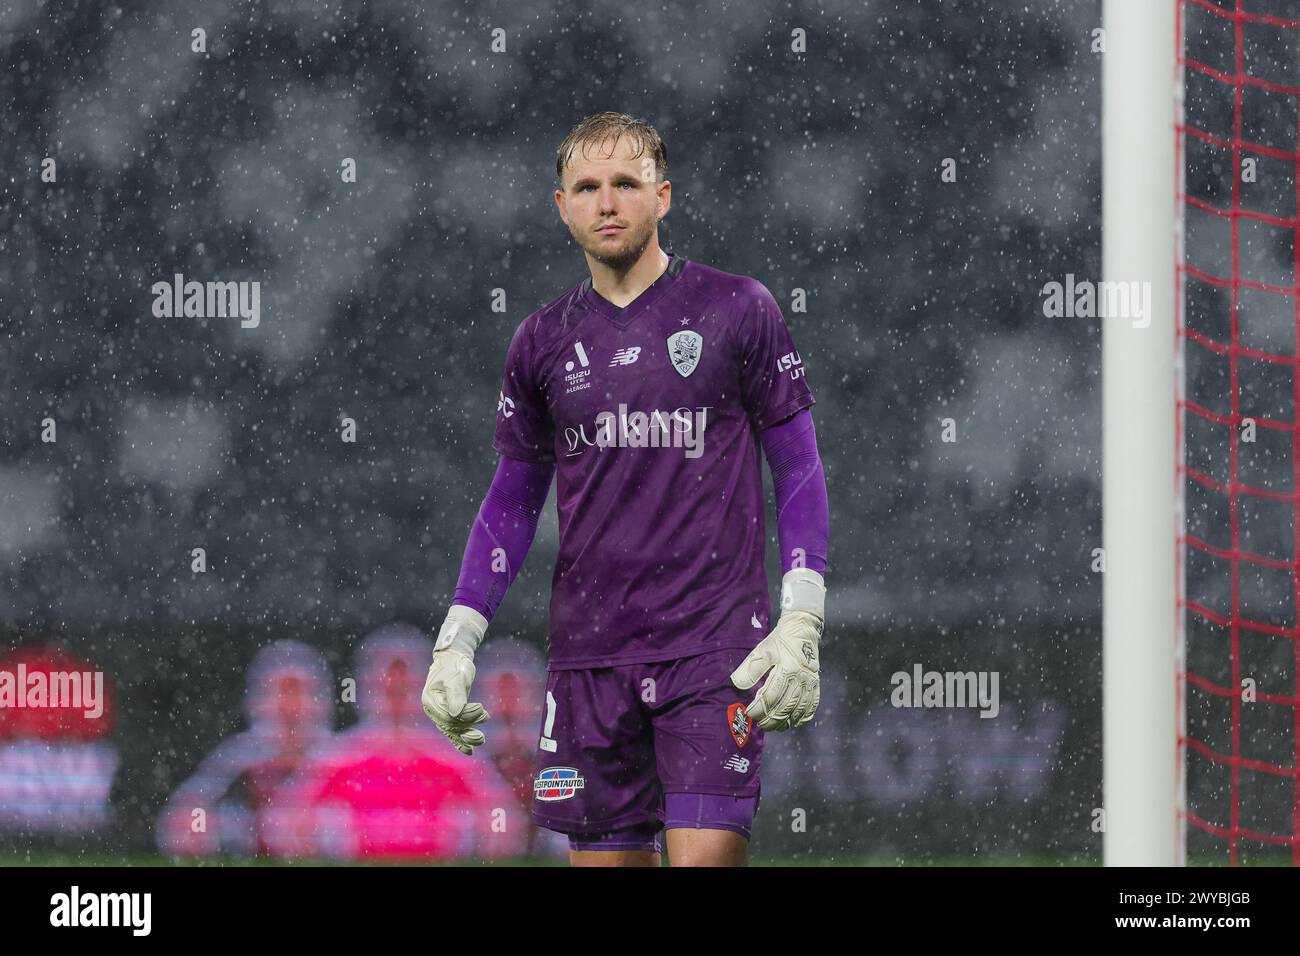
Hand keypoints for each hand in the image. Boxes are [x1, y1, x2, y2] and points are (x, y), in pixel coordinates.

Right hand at [421, 605, 490, 754]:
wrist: (453, 659)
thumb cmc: (454, 665)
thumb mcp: (456, 677)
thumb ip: (456, 695)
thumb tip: (457, 713)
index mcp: (429, 700)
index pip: (447, 716)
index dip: (465, 716)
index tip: (481, 708)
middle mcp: (432, 709)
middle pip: (450, 725)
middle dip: (468, 726)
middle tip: (485, 718)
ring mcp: (440, 712)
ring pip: (452, 730)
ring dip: (467, 736)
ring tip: (481, 739)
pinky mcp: (448, 713)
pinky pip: (453, 731)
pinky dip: (460, 740)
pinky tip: (469, 750)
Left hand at [730, 568, 824, 730]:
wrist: (803, 630)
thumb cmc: (779, 640)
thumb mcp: (762, 650)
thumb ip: (750, 669)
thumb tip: (737, 685)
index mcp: (787, 669)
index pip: (771, 697)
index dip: (759, 709)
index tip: (748, 714)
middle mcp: (801, 679)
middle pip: (785, 708)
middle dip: (770, 720)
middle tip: (759, 724)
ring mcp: (810, 683)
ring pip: (798, 711)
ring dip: (784, 722)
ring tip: (772, 727)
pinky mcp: (816, 685)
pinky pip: (811, 706)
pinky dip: (802, 718)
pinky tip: (792, 722)